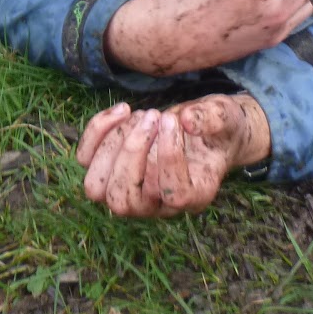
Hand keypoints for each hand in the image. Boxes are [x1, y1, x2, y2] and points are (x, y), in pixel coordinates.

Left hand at [77, 92, 267, 216]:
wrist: (204, 131)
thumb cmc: (218, 128)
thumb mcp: (226, 117)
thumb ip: (213, 118)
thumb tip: (187, 120)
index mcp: (194, 196)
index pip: (173, 195)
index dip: (169, 158)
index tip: (173, 120)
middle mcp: (157, 204)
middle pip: (124, 201)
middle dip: (132, 152)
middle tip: (153, 114)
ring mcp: (129, 191)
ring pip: (96, 189)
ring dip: (111, 145)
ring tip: (137, 114)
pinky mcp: (110, 170)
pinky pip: (85, 160)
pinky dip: (96, 132)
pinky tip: (122, 109)